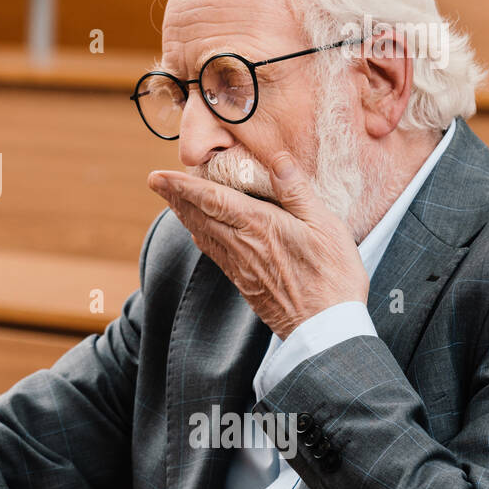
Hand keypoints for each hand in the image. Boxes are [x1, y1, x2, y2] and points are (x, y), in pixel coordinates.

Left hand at [147, 151, 367, 340]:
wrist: (324, 329)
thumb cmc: (331, 275)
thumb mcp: (325, 226)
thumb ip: (297, 191)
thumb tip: (277, 160)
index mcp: (258, 226)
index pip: (210, 199)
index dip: (181, 186)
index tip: (157, 176)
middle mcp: (241, 245)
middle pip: (198, 216)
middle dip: (174, 196)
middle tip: (156, 181)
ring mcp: (240, 266)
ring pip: (203, 234)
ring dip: (184, 214)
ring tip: (173, 199)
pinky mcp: (244, 281)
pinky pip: (214, 252)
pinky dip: (201, 235)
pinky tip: (201, 232)